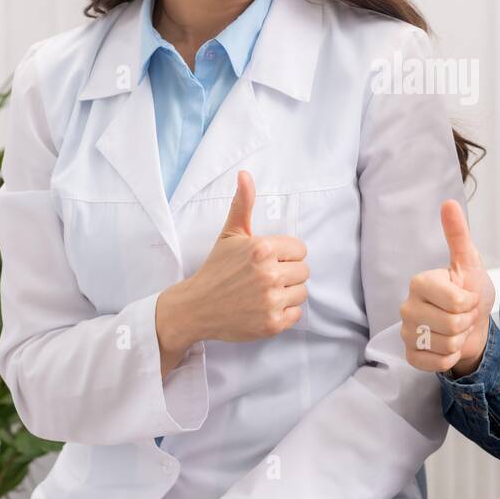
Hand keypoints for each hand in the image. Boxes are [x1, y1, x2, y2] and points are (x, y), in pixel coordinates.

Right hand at [156, 170, 308, 371]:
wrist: (196, 307)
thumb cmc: (216, 268)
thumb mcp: (230, 233)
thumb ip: (243, 203)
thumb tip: (245, 174)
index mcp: (262, 248)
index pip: (300, 249)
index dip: (286, 254)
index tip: (268, 260)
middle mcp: (269, 274)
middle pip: (304, 271)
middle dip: (287, 273)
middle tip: (264, 277)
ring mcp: (271, 300)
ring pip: (302, 292)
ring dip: (287, 293)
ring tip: (264, 292)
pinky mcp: (272, 324)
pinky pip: (296, 314)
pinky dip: (283, 312)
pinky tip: (264, 307)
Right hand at [400, 200, 494, 376]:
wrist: (473, 326)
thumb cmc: (469, 293)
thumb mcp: (468, 263)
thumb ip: (458, 235)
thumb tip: (449, 203)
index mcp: (419, 282)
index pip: (456, 302)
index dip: (470, 303)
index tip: (467, 297)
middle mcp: (407, 307)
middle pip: (452, 325)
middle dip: (466, 322)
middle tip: (463, 315)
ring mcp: (406, 332)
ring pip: (447, 345)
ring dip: (460, 340)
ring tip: (456, 329)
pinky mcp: (410, 355)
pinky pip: (437, 364)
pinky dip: (450, 359)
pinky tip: (447, 347)